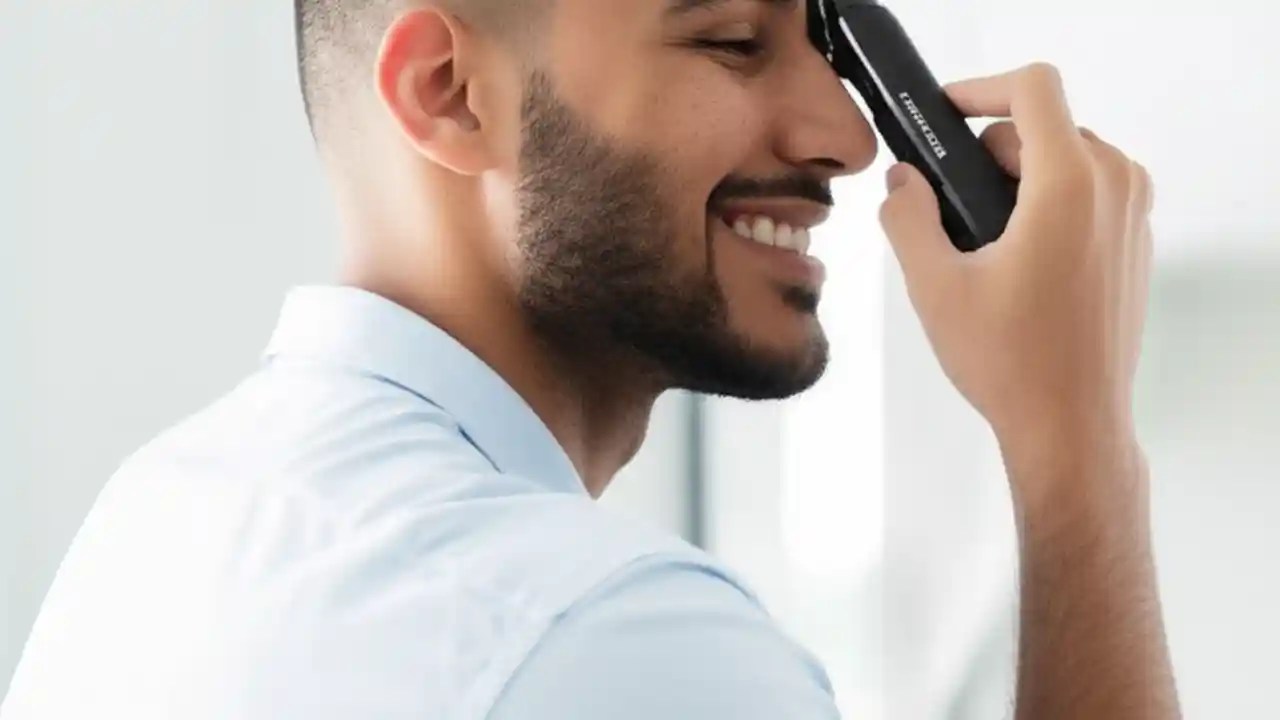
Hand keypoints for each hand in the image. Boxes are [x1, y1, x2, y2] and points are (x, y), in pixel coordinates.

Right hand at [879, 63, 1153, 479]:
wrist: (1072, 426)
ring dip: (1017, 179)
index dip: (979, 90)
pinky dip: (1048, 203)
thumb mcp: (934, 285)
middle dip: (987, 152)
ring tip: (977, 238)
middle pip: (1044, 126)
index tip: (942, 118)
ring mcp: (1134, 215)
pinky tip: (1014, 260)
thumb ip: (907, 217)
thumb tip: (902, 181)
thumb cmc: (1008, 361)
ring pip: (1068, 157)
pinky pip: (1089, 192)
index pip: (1033, 89)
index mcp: (1069, 184)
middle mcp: (1115, 186)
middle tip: (944, 203)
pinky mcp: (1137, 243)